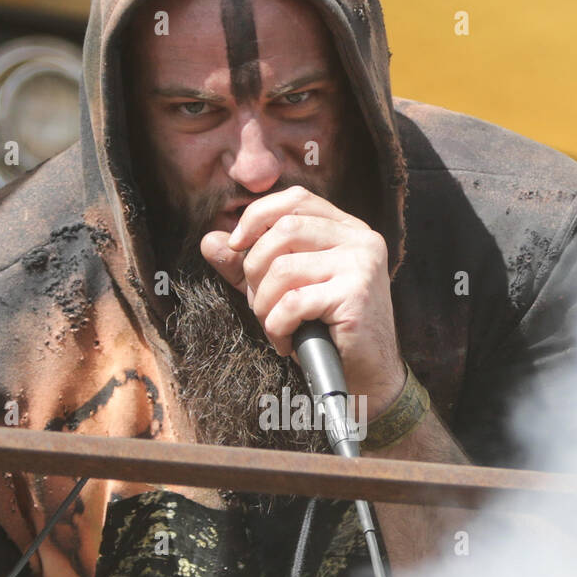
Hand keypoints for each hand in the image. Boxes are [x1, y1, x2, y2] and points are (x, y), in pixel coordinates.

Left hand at [200, 184, 405, 418]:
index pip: (296, 199)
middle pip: (284, 231)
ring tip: (275, 327)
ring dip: (264, 305)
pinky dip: (278, 328)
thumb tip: (209, 240)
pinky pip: (292, 303)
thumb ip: (250, 265)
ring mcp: (361, 265)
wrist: (368, 376)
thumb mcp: (284, 291)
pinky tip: (287, 343)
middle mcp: (360, 240)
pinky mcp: (356, 295)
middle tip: (260, 304)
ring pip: (283, 269)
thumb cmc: (327, 332)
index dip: (258, 216)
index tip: (236, 245)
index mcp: (347, 229)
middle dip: (255, 269)